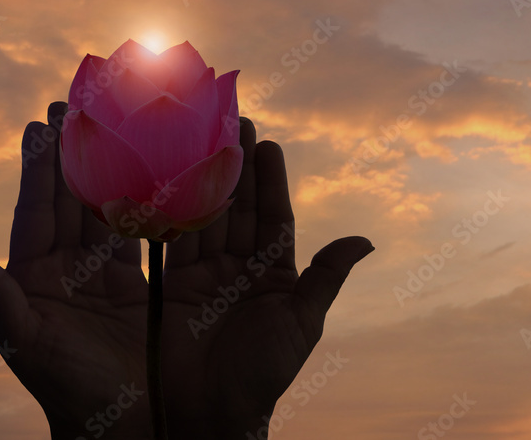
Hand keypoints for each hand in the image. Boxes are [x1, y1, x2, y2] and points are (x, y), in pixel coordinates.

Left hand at [0, 102, 152, 439]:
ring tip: (134, 122)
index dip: (38, 166)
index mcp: (38, 277)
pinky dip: (166, 202)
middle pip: (78, 196)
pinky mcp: (155, 289)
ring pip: (119, 207)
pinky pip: (158, 235)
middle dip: (82, 150)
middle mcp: (75, 269)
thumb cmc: (69, 394)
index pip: (36, 209)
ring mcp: (115, 275)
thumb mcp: (27, 343)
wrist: (132, 431)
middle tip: (85, 101)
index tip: (40, 121)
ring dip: (127, 167)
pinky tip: (175, 170)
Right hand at [161, 117, 373, 438]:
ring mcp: (204, 276)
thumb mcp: (300, 325)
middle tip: (230, 121)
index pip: (273, 216)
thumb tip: (365, 239)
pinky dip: (169, 211)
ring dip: (202, 178)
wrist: (210, 414)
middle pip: (237, 207)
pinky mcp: (172, 286)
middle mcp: (238, 269)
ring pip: (204, 215)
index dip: (270, 180)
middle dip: (233, 166)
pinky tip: (165, 178)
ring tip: (199, 137)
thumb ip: (324, 279)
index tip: (267, 142)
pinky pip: (172, 241)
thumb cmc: (262, 376)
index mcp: (273, 275)